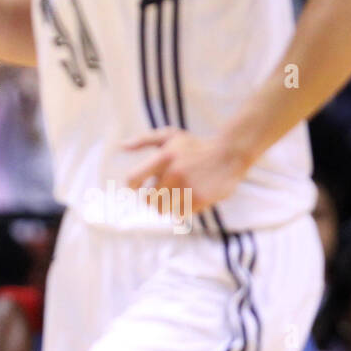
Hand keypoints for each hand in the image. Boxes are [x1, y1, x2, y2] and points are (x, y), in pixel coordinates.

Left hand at [122, 127, 250, 215]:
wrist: (229, 153)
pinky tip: (190, 199)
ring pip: (163, 209)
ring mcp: (187, 187)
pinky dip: (182, 210)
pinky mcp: (199, 199)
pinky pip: (180, 214)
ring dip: (167, 206)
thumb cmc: (195, 146)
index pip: (133, 179)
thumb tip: (121, 146)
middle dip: (153, 199)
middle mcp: (173, 173)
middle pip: (148, 200)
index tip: (137, 189)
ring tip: (177, 196)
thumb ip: (144, 140)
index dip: (132, 187)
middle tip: (162, 193)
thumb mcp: (170, 136)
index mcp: (163, 157)